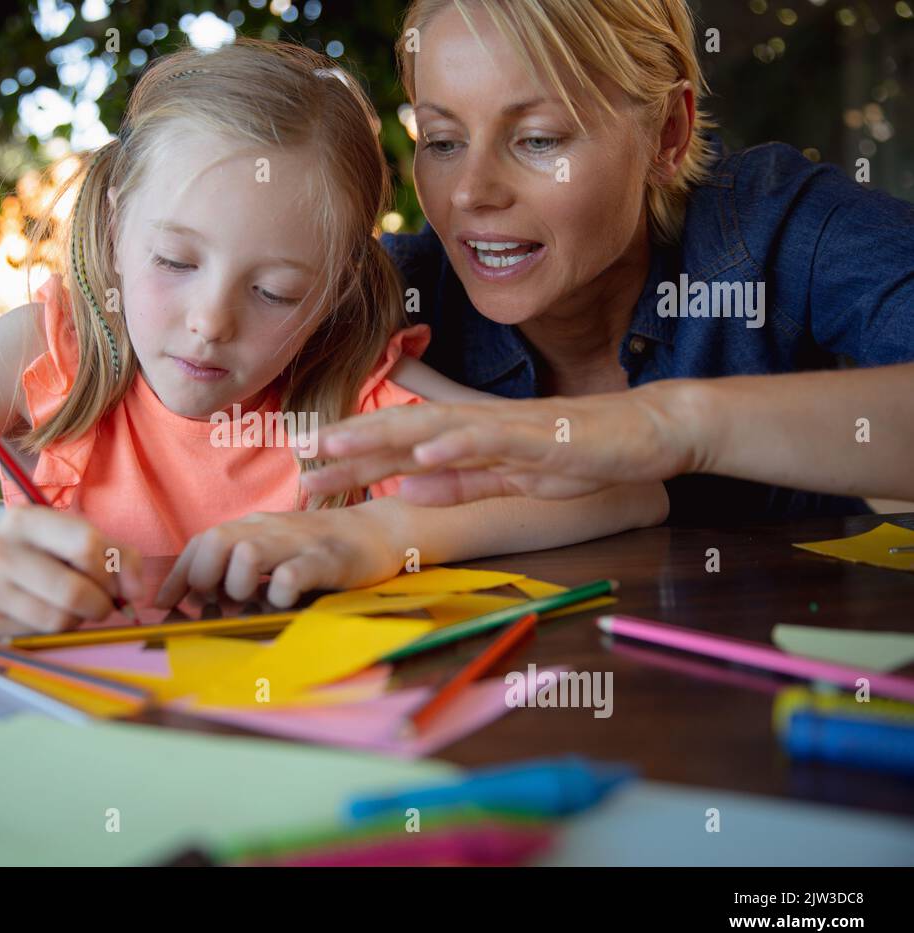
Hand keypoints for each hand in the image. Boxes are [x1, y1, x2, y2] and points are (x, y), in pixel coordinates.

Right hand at [0, 507, 142, 637]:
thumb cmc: (39, 551)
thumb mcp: (76, 537)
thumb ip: (118, 556)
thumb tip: (135, 592)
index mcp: (26, 519)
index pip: (85, 545)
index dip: (111, 571)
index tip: (115, 583)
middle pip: (73, 591)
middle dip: (101, 605)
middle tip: (102, 605)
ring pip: (58, 620)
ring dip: (77, 620)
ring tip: (71, 608)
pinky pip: (38, 636)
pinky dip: (52, 631)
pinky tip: (44, 614)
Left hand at [155, 508, 402, 609]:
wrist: (380, 529)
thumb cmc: (320, 547)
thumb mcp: (276, 549)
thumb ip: (241, 564)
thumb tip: (200, 595)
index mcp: (253, 527)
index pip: (201, 542)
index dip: (178, 575)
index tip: (163, 604)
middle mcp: (270, 529)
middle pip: (215, 542)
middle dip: (203, 578)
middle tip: (218, 602)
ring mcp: (298, 543)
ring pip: (246, 553)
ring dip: (237, 585)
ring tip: (252, 600)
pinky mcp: (328, 560)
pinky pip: (291, 576)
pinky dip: (279, 593)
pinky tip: (284, 600)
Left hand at [300, 383, 701, 505]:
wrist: (646, 431)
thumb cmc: (578, 454)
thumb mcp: (509, 478)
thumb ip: (460, 484)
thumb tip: (405, 490)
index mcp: (470, 439)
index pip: (401, 447)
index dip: (354, 457)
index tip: (309, 469)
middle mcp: (479, 425)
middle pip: (404, 430)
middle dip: (351, 441)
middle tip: (302, 451)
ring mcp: (508, 427)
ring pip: (435, 427)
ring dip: (385, 434)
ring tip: (340, 442)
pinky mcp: (541, 436)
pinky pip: (493, 440)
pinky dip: (457, 444)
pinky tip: (425, 450)